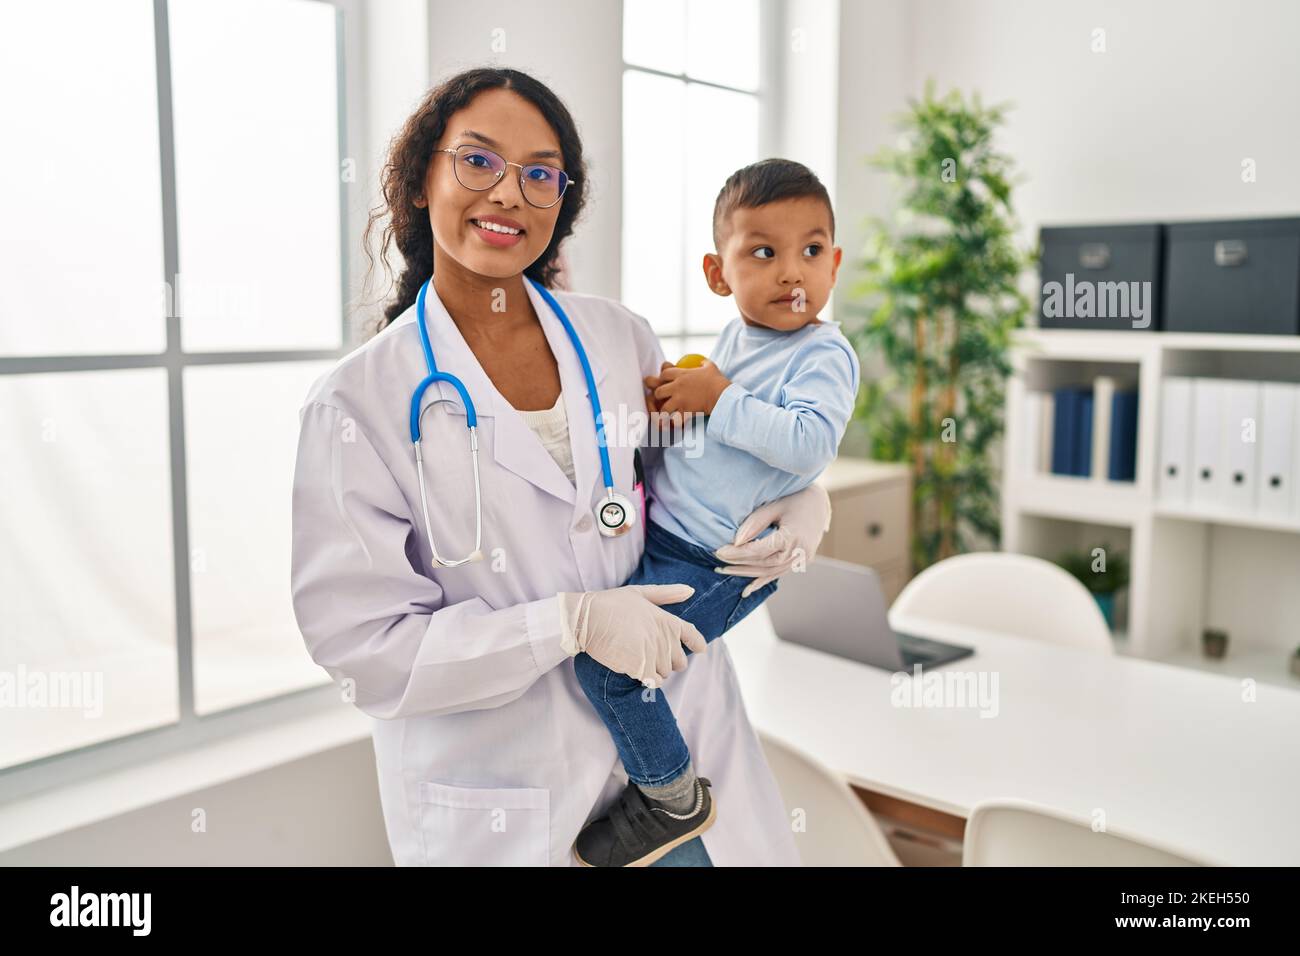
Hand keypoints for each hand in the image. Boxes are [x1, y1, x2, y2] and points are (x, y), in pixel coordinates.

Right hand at [557, 584, 707, 687]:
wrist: (588, 619)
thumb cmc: (611, 604)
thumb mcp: (640, 592)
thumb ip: (667, 594)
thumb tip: (691, 591)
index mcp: (666, 620)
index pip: (692, 635)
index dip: (697, 644)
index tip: (700, 649)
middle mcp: (664, 637)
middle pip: (679, 661)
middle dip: (668, 660)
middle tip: (651, 654)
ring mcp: (654, 653)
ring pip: (666, 673)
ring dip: (655, 670)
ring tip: (639, 659)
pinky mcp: (641, 666)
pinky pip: (654, 681)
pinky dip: (647, 679)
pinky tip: (636, 670)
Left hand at [652, 359, 731, 415]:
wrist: (722, 395)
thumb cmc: (717, 380)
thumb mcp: (710, 367)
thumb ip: (703, 363)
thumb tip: (701, 362)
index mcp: (682, 374)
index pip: (664, 373)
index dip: (662, 378)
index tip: (665, 382)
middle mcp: (678, 387)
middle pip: (658, 392)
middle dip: (659, 396)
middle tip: (663, 399)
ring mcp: (680, 400)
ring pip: (664, 408)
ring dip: (665, 412)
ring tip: (669, 414)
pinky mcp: (686, 411)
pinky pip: (675, 420)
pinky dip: (675, 423)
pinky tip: (678, 423)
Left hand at [713, 483, 831, 596]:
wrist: (819, 503)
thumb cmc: (795, 498)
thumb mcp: (774, 506)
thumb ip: (756, 523)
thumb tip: (736, 541)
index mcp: (793, 537)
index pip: (759, 550)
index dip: (737, 553)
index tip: (719, 552)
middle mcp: (799, 552)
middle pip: (763, 564)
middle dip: (738, 564)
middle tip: (717, 562)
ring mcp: (801, 560)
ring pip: (769, 572)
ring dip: (746, 574)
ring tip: (725, 571)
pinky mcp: (801, 562)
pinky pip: (778, 574)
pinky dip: (761, 581)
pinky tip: (747, 590)